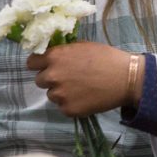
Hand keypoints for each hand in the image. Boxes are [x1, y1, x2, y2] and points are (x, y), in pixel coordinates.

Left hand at [26, 41, 142, 116]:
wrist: (125, 78)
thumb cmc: (107, 57)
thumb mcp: (83, 46)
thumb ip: (64, 52)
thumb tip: (54, 56)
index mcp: (55, 57)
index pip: (31, 63)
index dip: (39, 64)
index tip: (47, 66)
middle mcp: (52, 76)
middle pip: (40, 80)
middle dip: (51, 79)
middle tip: (69, 78)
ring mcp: (59, 95)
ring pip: (52, 95)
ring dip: (62, 92)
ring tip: (81, 88)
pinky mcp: (68, 110)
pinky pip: (63, 107)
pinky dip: (72, 103)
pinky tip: (86, 97)